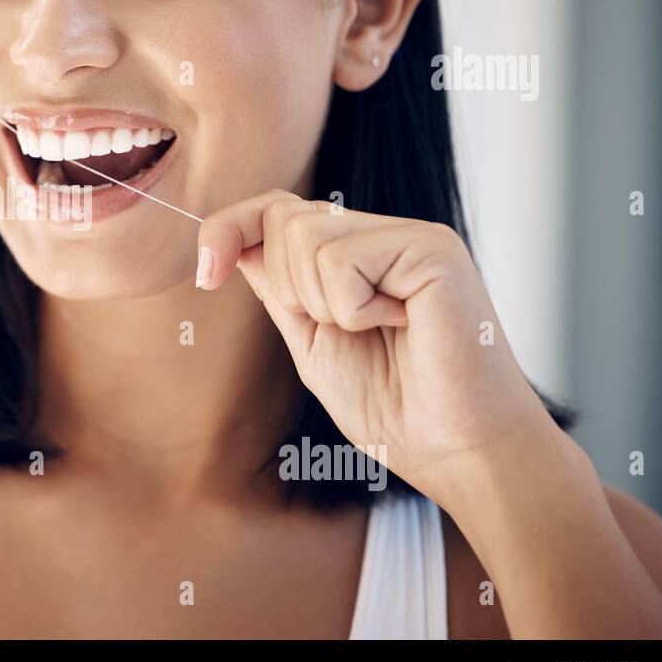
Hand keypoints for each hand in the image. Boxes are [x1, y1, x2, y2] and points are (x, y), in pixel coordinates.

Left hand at [196, 189, 558, 503]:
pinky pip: (341, 259)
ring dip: (322, 303)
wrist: (455, 452)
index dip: (230, 228)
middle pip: (283, 217)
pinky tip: (401, 327)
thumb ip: (280, 288)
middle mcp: (384, 233)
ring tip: (374, 331)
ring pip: (305, 233)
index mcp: (356, 253)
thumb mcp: (312, 341)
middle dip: (289, 287)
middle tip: (344, 331)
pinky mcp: (433, 248)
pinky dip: (352, 309)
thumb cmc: (394, 408)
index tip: (205, 276)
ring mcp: (411, 235)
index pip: (277, 209)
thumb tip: (232, 243)